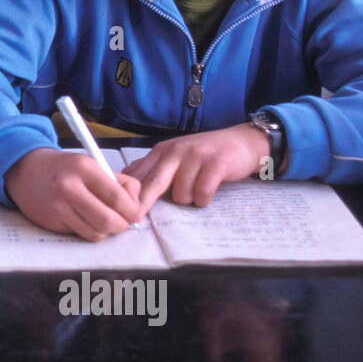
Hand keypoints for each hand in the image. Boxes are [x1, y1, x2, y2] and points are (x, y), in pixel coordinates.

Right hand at [4, 147, 142, 240]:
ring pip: (96, 233)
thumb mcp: (92, 164)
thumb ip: (119, 182)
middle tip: (122, 221)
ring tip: (103, 219)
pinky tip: (84, 218)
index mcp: (84, 168)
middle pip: (108, 221)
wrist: (24, 171)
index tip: (134, 213)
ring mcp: (58, 207)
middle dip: (121, 226)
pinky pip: (80, 235)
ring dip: (105, 231)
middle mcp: (69, 188)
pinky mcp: (51, 222)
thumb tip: (136, 204)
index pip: (118, 198)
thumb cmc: (63, 168)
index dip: (132, 210)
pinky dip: (88, 230)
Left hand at [122, 123, 270, 212]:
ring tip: (197, 189)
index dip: (128, 194)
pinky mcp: (215, 164)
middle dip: (143, 203)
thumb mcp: (176, 156)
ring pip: (180, 194)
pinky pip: (202, 193)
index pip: (139, 174)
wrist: (242, 142)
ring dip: (188, 200)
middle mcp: (176, 151)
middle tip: (135, 219)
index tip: (120, 211)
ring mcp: (196, 156)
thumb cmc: (205, 154)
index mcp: (162, 151)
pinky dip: (204, 199)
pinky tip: (208, 193)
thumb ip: (154, 168)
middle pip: (153, 183)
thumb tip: (126, 184)